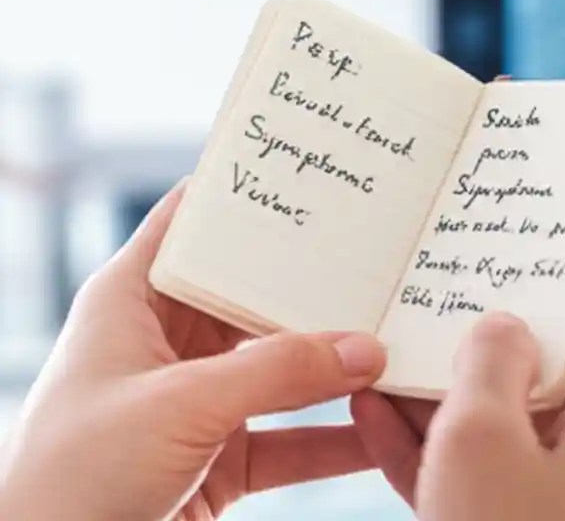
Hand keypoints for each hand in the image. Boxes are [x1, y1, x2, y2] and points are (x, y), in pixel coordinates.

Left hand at [0, 181, 387, 519]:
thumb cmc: (71, 480)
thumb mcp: (179, 406)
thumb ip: (278, 373)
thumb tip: (366, 349)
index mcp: (132, 301)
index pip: (193, 225)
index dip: (246, 196)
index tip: (314, 176)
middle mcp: (167, 344)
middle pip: (255, 298)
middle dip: (317, 288)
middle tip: (386, 263)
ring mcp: (196, 403)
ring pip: (282, 372)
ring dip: (337, 368)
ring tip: (401, 344)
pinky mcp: (218, 459)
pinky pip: (292, 440)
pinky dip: (335, 439)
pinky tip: (382, 427)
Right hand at [351, 277, 564, 520]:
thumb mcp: (483, 441)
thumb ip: (489, 363)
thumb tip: (500, 327)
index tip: (518, 231)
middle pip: (558, 354)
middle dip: (490, 323)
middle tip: (435, 277)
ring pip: (516, 413)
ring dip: (452, 385)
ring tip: (389, 340)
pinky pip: (495, 468)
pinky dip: (444, 445)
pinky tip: (374, 413)